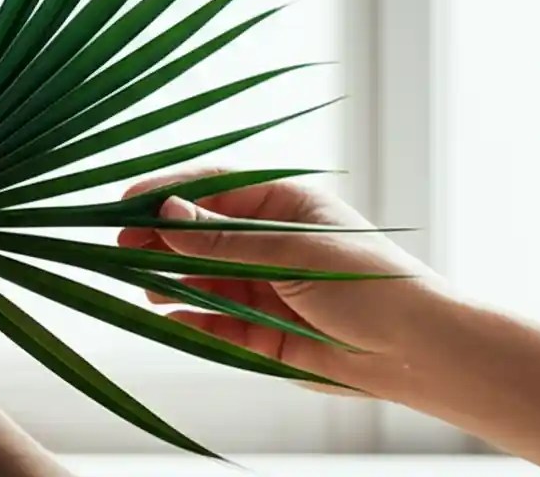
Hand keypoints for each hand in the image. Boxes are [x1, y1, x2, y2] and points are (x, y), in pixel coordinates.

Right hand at [119, 167, 447, 397]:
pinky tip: (170, 317)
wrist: (419, 352)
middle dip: (159, 237)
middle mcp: (267, 241)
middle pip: (198, 233)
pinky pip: (214, 320)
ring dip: (169, 278)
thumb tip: (165, 213)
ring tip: (145, 285)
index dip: (169, 191)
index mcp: (282, 204)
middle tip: (119, 245)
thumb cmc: (371, 282)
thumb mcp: (292, 251)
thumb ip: (224, 239)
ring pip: (200, 276)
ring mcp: (262, 285)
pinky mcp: (261, 329)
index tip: (128, 201)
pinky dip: (189, 319)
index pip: (213, 186)